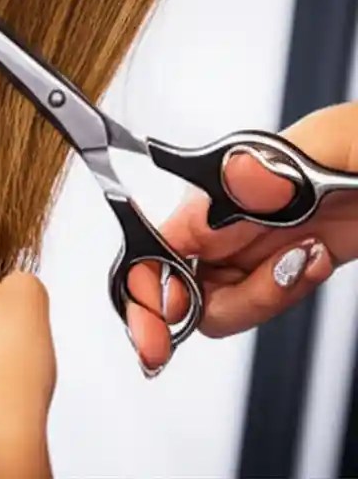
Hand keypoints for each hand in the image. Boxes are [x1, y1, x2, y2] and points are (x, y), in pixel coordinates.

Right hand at [126, 102, 357, 371]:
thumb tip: (233, 179)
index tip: (154, 323)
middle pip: (177, 270)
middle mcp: (248, 205)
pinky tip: (313, 268)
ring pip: (216, 292)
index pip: (164, 230)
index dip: (146, 278)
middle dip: (180, 307)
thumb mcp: (351, 146)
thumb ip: (288, 166)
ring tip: (301, 270)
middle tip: (183, 336)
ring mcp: (275, 234)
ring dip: (251, 300)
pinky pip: (262, 293)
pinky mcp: (307, 256)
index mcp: (244, 170)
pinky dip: (278, 297)